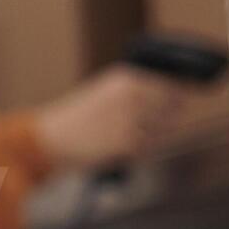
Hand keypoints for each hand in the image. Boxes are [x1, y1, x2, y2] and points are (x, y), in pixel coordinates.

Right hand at [30, 66, 204, 174]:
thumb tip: (176, 99)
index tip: (179, 101)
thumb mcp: (104, 94)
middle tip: (147, 123)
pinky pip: (150, 147)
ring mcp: (133, 120)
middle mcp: (133, 96)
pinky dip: (140, 150)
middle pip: (174, 106)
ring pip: (165, 129)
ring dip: (154, 134)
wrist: (49, 140)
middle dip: (169, 116)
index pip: (171, 84)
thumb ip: (137, 93)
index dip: (178, 95)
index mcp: (127, 79)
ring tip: (126, 135)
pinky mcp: (130, 143)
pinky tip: (118, 146)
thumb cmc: (75, 119)